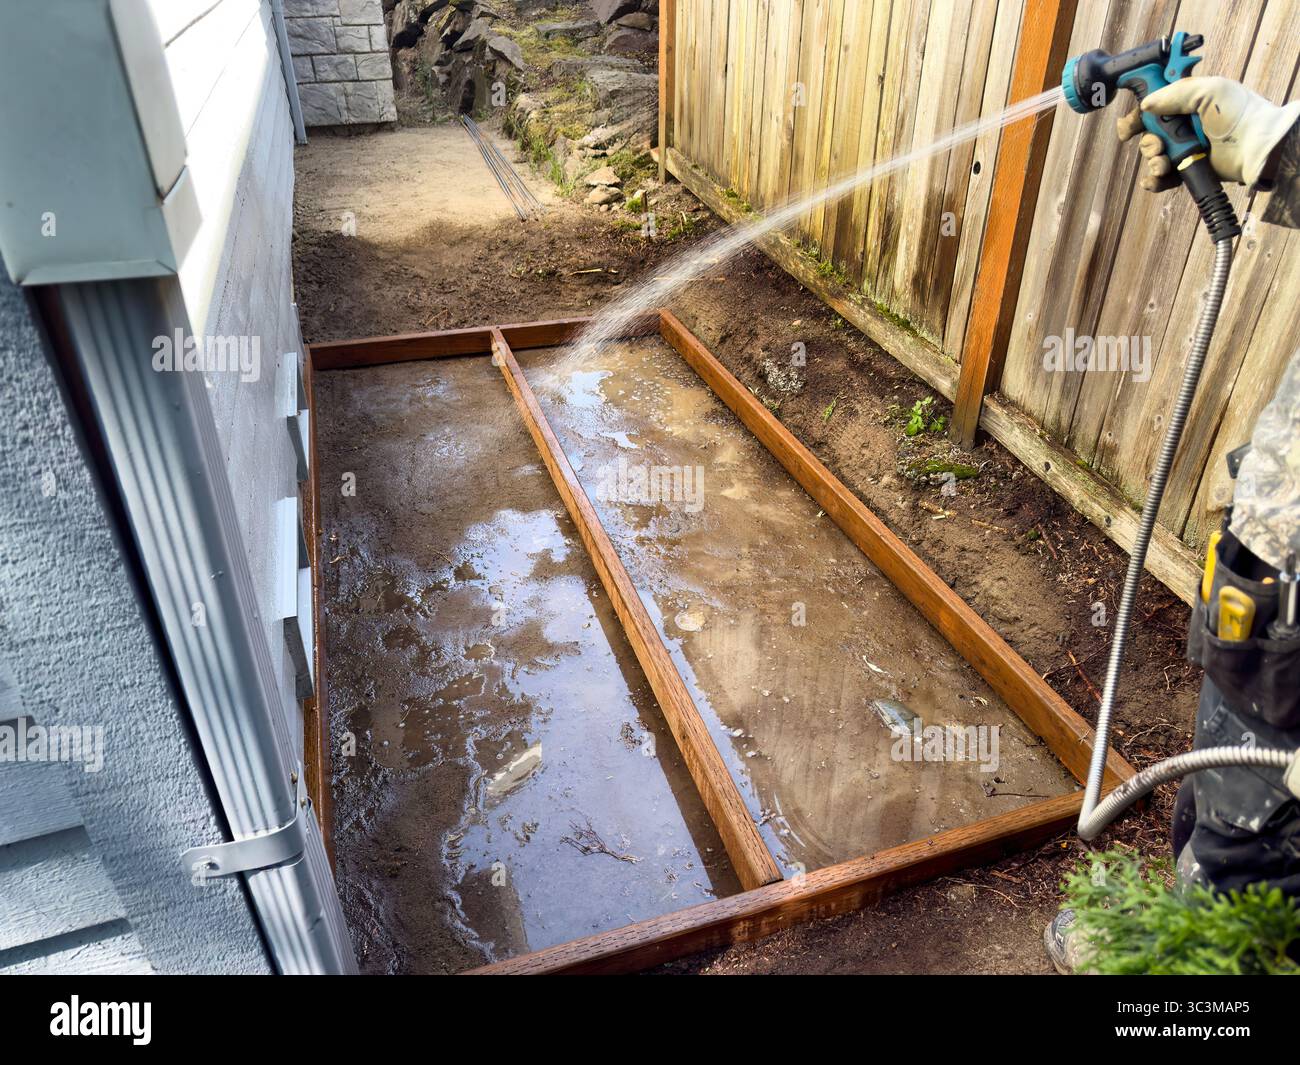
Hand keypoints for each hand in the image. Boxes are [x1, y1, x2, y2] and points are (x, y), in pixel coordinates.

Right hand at [1116, 76, 1299, 190]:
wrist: (1256, 147)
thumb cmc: (1240, 114)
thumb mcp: (1210, 90)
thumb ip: (1175, 93)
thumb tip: (1146, 105)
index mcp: (1187, 101)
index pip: (1153, 104)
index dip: (1138, 113)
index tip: (1129, 125)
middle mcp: (1183, 124)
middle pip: (1148, 133)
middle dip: (1147, 141)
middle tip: (1157, 146)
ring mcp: (1185, 148)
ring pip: (1153, 156)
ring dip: (1152, 161)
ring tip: (1163, 164)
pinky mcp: (1187, 169)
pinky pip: (1162, 178)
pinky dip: (1154, 181)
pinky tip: (1155, 180)